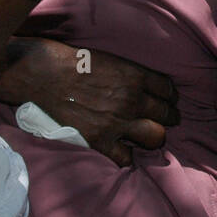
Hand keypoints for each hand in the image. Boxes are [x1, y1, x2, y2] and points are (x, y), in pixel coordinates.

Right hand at [0, 38, 179, 166]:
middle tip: (166, 119)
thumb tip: (145, 85)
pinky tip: (125, 151)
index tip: (168, 100)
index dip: (170, 97)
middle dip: (169, 117)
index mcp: (135, 76)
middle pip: (167, 114)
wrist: (45, 75)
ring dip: (154, 136)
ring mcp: (117, 122)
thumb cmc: (74, 62)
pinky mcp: (100, 139)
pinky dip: (127, 156)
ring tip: (150, 136)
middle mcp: (131, 100)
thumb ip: (130, 74)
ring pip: (155, 136)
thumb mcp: (110, 59)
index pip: (168, 90)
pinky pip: (126, 158)